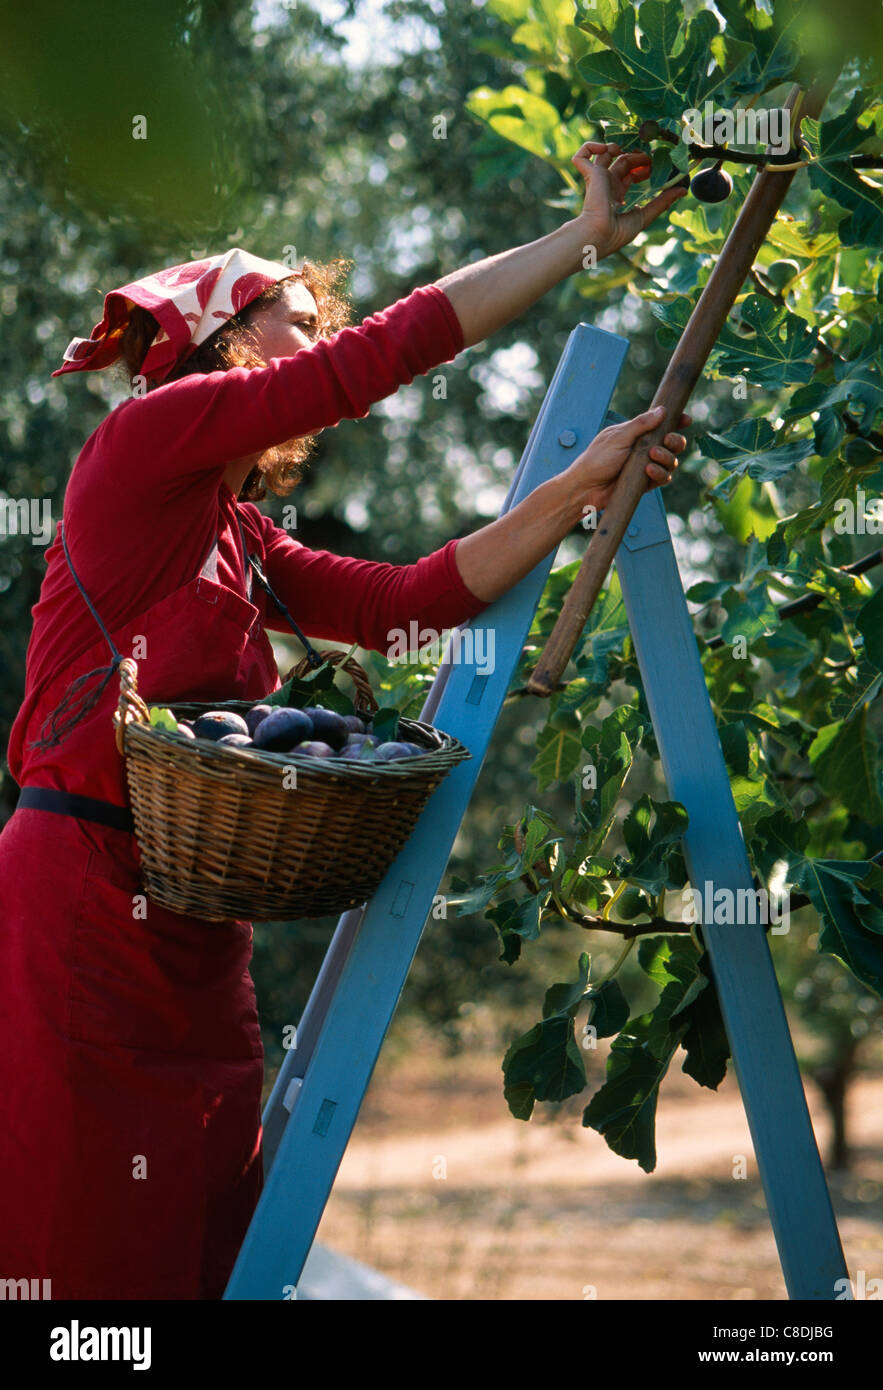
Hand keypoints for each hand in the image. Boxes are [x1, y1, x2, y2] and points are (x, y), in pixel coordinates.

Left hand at [563, 405, 690, 512]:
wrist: (586, 487)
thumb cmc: (597, 458)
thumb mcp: (618, 436)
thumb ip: (641, 424)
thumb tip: (663, 410)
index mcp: (638, 433)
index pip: (662, 425)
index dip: (677, 421)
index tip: (686, 419)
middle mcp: (645, 449)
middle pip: (674, 443)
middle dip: (675, 441)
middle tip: (667, 440)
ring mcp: (647, 466)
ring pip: (672, 461)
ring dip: (666, 457)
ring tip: (651, 457)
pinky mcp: (646, 483)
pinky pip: (664, 478)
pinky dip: (660, 474)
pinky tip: (649, 471)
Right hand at [572, 141, 686, 258]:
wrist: (600, 236)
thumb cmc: (618, 233)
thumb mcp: (645, 215)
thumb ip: (662, 202)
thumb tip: (683, 190)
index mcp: (617, 194)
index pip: (630, 173)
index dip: (643, 166)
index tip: (655, 166)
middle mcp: (607, 184)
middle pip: (622, 161)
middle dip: (637, 155)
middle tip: (650, 156)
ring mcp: (597, 179)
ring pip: (605, 153)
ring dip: (619, 146)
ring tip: (630, 148)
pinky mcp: (590, 176)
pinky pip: (581, 156)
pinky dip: (590, 147)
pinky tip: (605, 148)